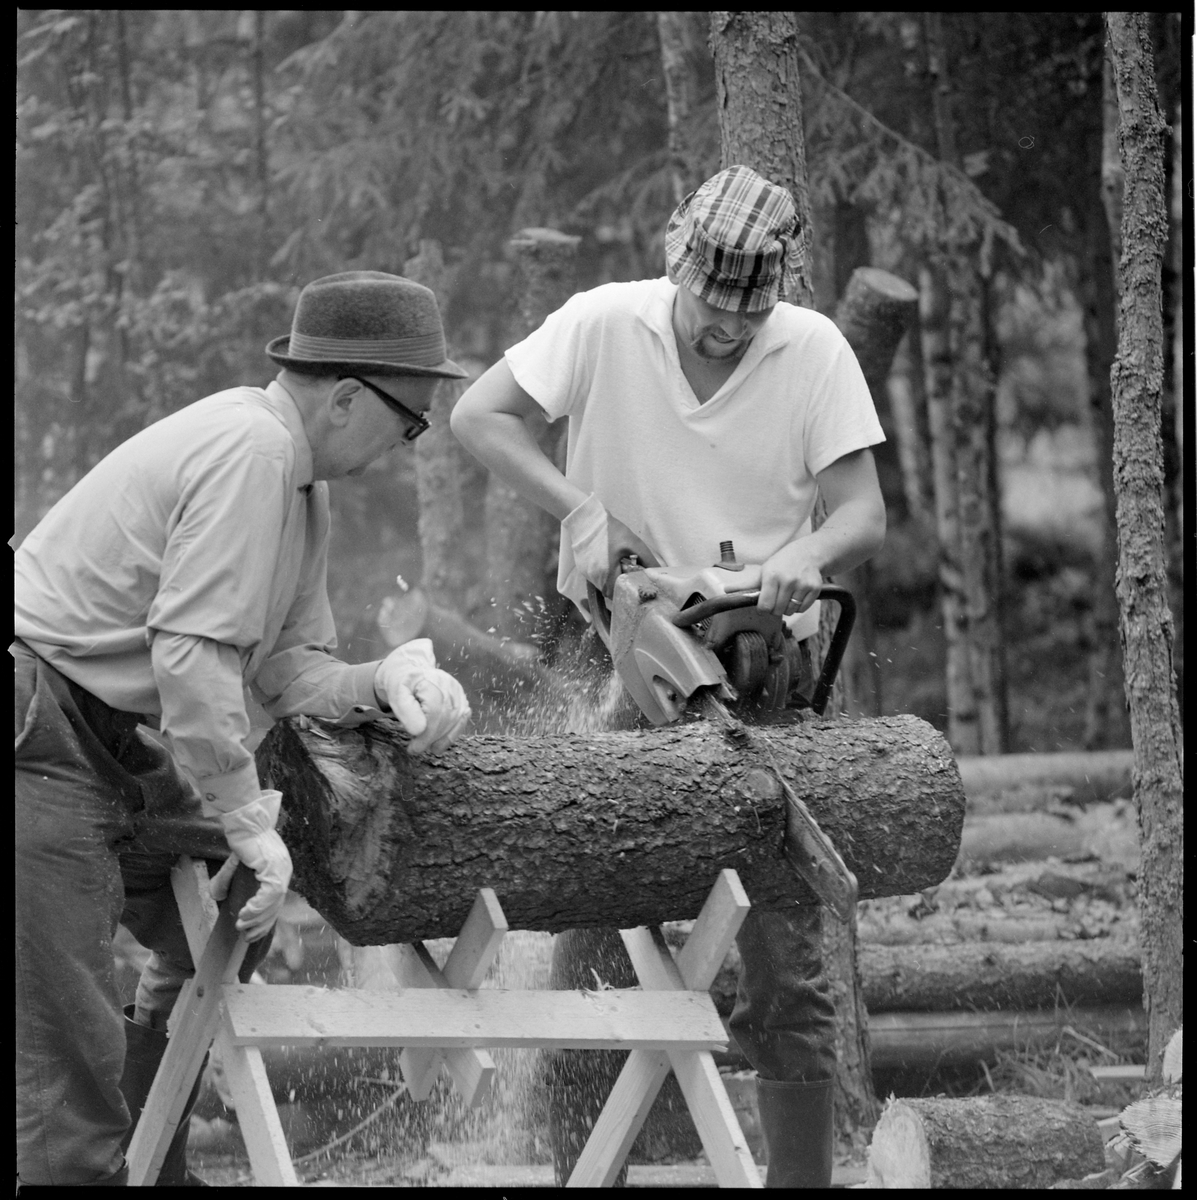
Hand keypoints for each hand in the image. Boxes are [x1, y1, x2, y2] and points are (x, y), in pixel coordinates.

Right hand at [209, 790, 292, 940]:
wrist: (243, 822)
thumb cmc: (241, 839)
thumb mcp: (233, 866)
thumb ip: (226, 881)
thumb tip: (217, 898)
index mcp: (279, 871)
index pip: (275, 902)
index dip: (264, 921)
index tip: (252, 935)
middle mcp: (284, 871)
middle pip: (276, 906)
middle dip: (261, 925)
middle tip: (246, 938)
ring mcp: (281, 870)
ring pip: (273, 903)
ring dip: (256, 918)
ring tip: (240, 926)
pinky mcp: (274, 868)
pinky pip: (269, 894)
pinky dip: (257, 907)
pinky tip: (244, 914)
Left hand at [374, 638, 470, 754]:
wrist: (409, 673)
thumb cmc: (401, 685)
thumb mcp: (395, 694)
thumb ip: (405, 710)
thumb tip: (419, 731)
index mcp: (431, 680)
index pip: (435, 712)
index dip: (425, 734)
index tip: (412, 748)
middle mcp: (449, 685)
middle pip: (446, 718)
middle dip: (430, 739)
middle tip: (415, 749)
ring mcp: (458, 692)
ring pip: (455, 721)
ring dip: (440, 739)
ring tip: (425, 747)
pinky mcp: (462, 700)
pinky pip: (461, 721)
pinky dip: (451, 735)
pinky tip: (439, 745)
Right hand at [565, 495, 659, 596]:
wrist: (587, 518)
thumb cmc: (611, 530)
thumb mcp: (634, 544)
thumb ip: (648, 560)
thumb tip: (658, 573)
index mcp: (607, 573)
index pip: (617, 595)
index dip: (627, 593)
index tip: (634, 587)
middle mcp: (594, 577)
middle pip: (609, 592)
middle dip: (620, 587)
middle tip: (629, 577)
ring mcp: (586, 573)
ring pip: (602, 585)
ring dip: (611, 581)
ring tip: (619, 568)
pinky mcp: (582, 568)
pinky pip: (595, 577)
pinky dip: (603, 574)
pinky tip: (608, 563)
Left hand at [728, 542, 823, 617]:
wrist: (808, 553)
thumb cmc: (782, 563)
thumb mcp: (763, 570)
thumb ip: (746, 584)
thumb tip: (725, 590)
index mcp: (771, 576)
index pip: (764, 606)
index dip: (763, 608)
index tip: (764, 603)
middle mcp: (788, 580)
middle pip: (777, 610)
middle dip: (775, 608)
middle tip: (776, 598)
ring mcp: (802, 585)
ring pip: (791, 611)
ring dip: (787, 607)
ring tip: (787, 595)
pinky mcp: (814, 588)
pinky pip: (803, 608)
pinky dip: (799, 606)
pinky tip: (797, 595)